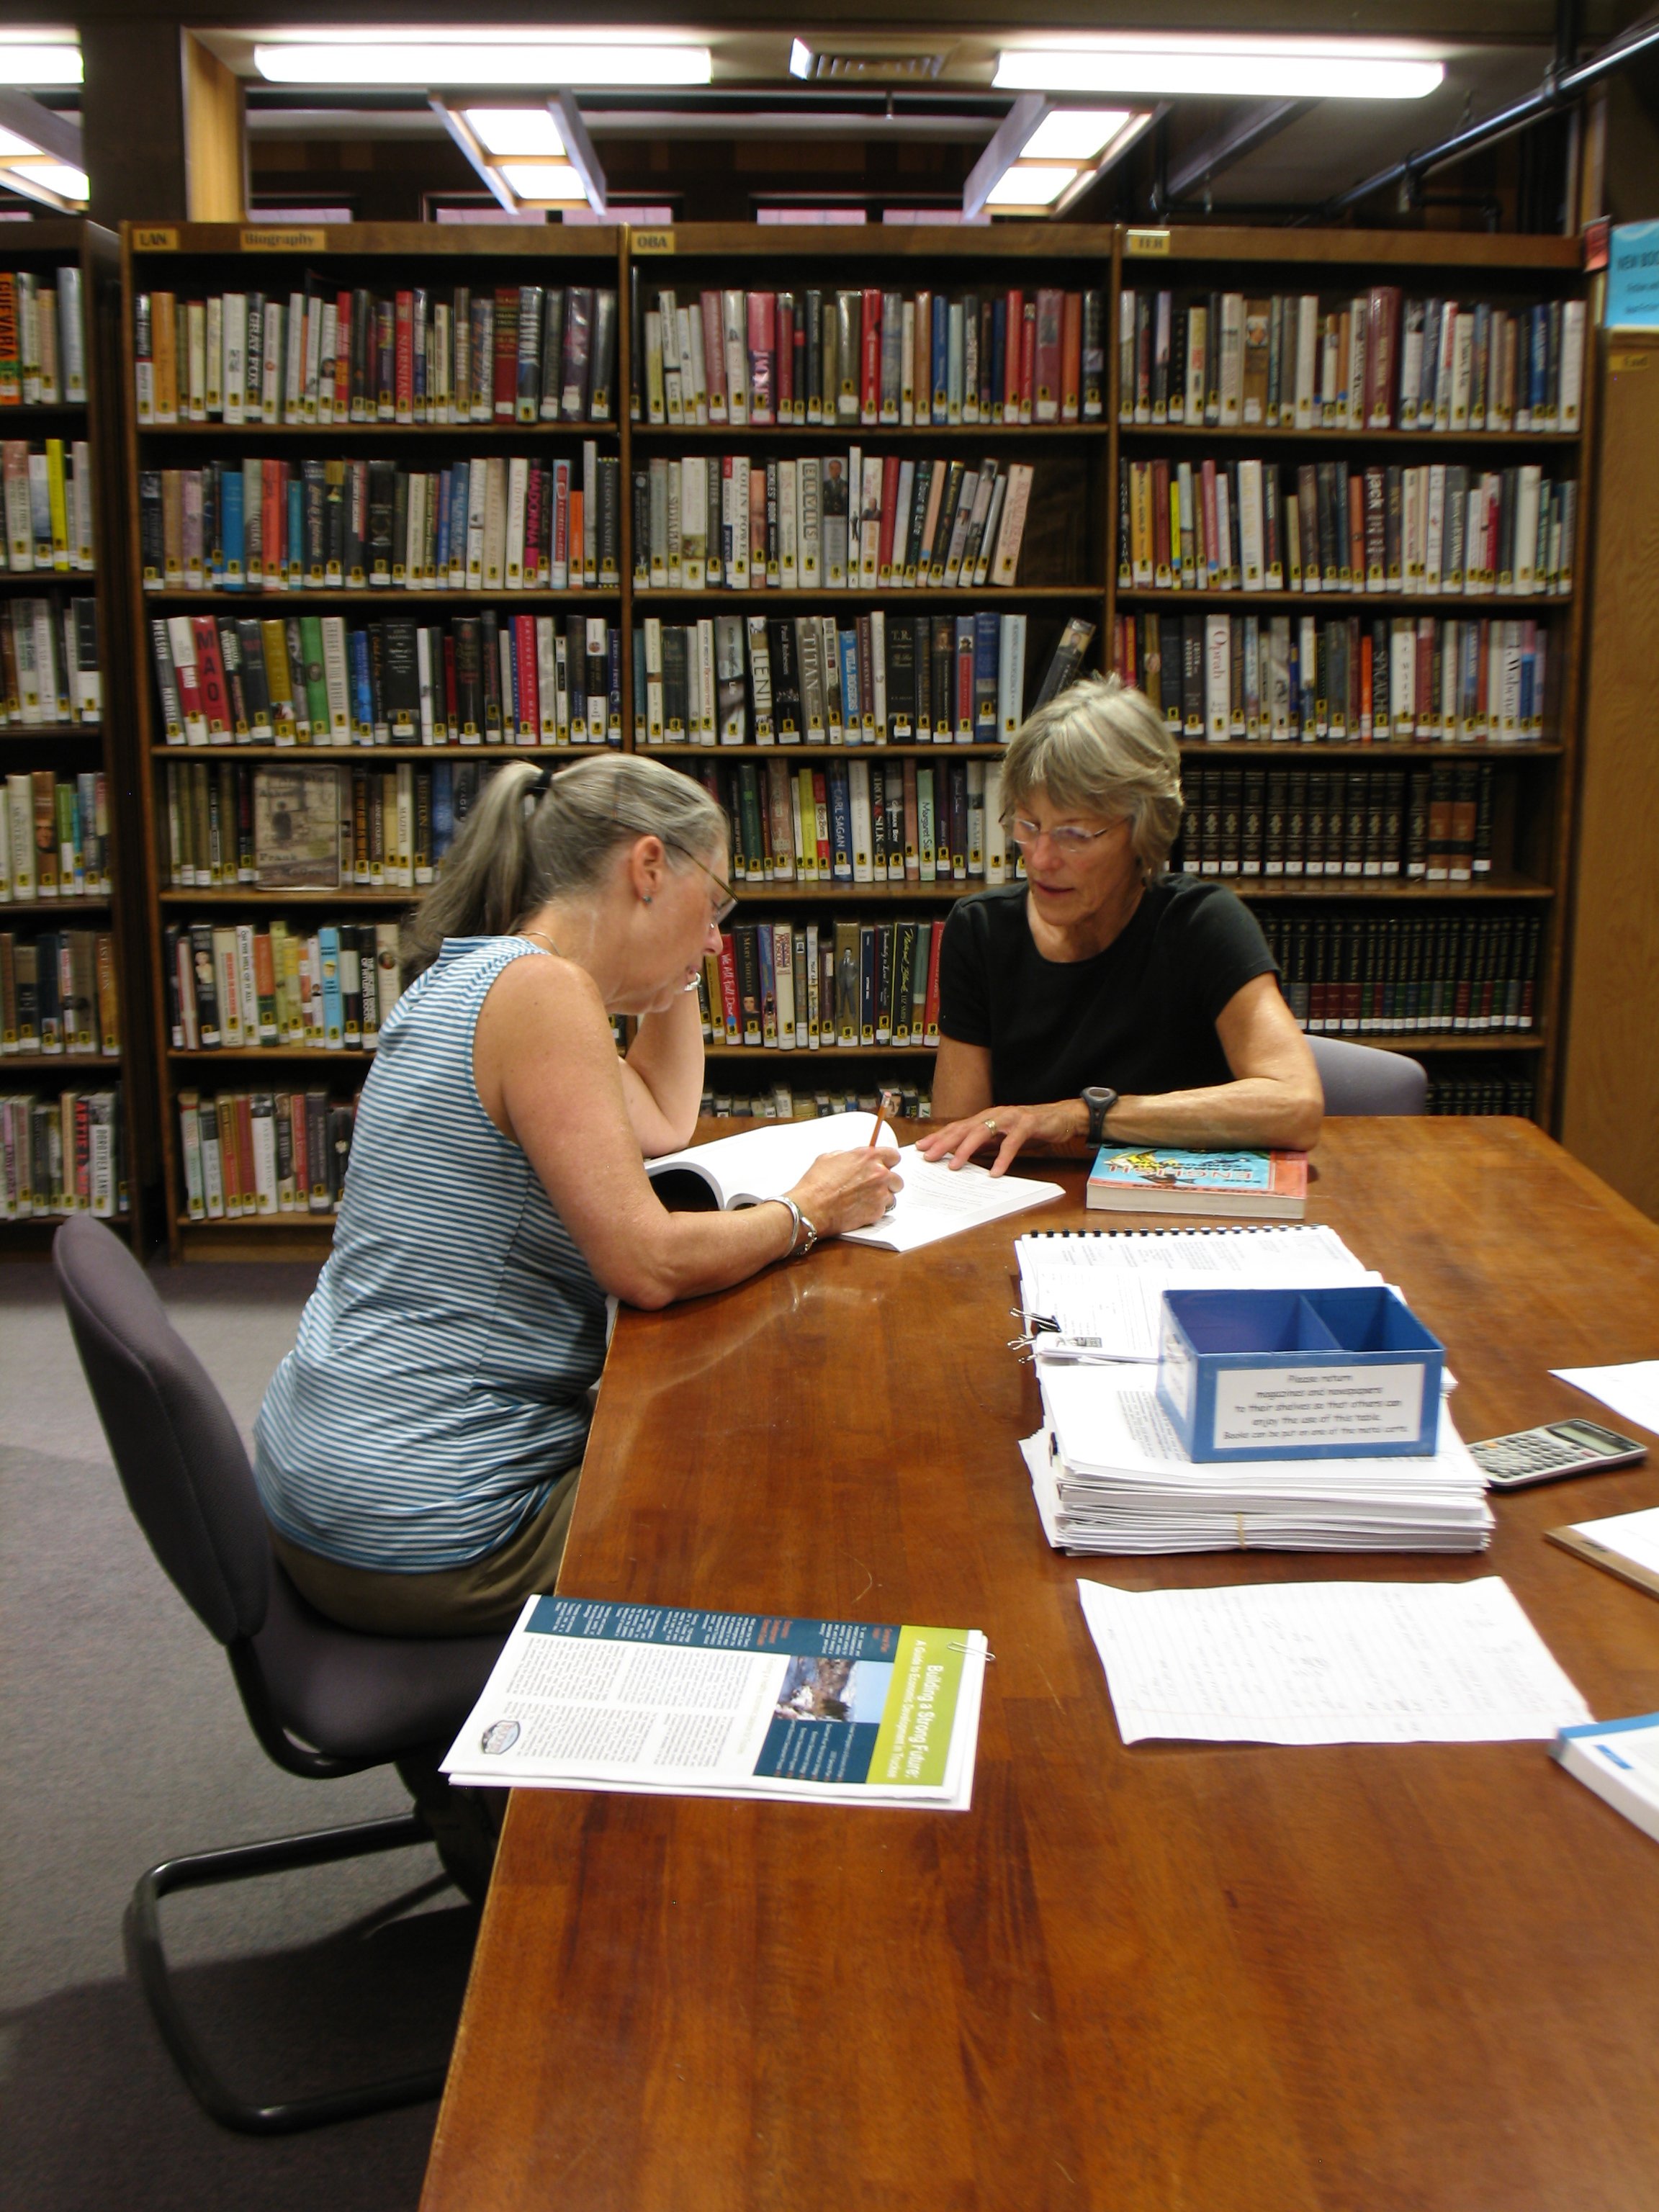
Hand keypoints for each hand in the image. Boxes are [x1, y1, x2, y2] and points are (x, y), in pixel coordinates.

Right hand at [786, 1147, 903, 1236]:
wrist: (811, 1208)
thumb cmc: (816, 1184)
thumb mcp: (829, 1158)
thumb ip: (849, 1156)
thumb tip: (853, 1159)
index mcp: (869, 1157)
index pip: (894, 1156)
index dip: (888, 1162)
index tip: (885, 1167)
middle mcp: (879, 1174)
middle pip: (897, 1179)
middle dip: (887, 1183)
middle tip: (873, 1187)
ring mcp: (880, 1194)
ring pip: (891, 1196)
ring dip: (881, 1198)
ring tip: (864, 1200)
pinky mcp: (877, 1212)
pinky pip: (882, 1211)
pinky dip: (873, 1211)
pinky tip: (859, 1209)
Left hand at [914, 1101, 1083, 1177]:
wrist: (1060, 1117)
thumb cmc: (1029, 1128)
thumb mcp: (1001, 1137)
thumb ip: (984, 1145)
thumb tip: (961, 1157)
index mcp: (986, 1118)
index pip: (957, 1127)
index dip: (938, 1137)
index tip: (920, 1148)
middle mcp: (994, 1115)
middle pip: (964, 1129)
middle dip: (944, 1143)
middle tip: (929, 1157)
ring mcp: (1010, 1119)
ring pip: (983, 1132)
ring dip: (967, 1149)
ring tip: (955, 1165)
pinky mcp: (1027, 1125)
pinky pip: (1012, 1143)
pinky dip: (1003, 1158)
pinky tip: (995, 1172)